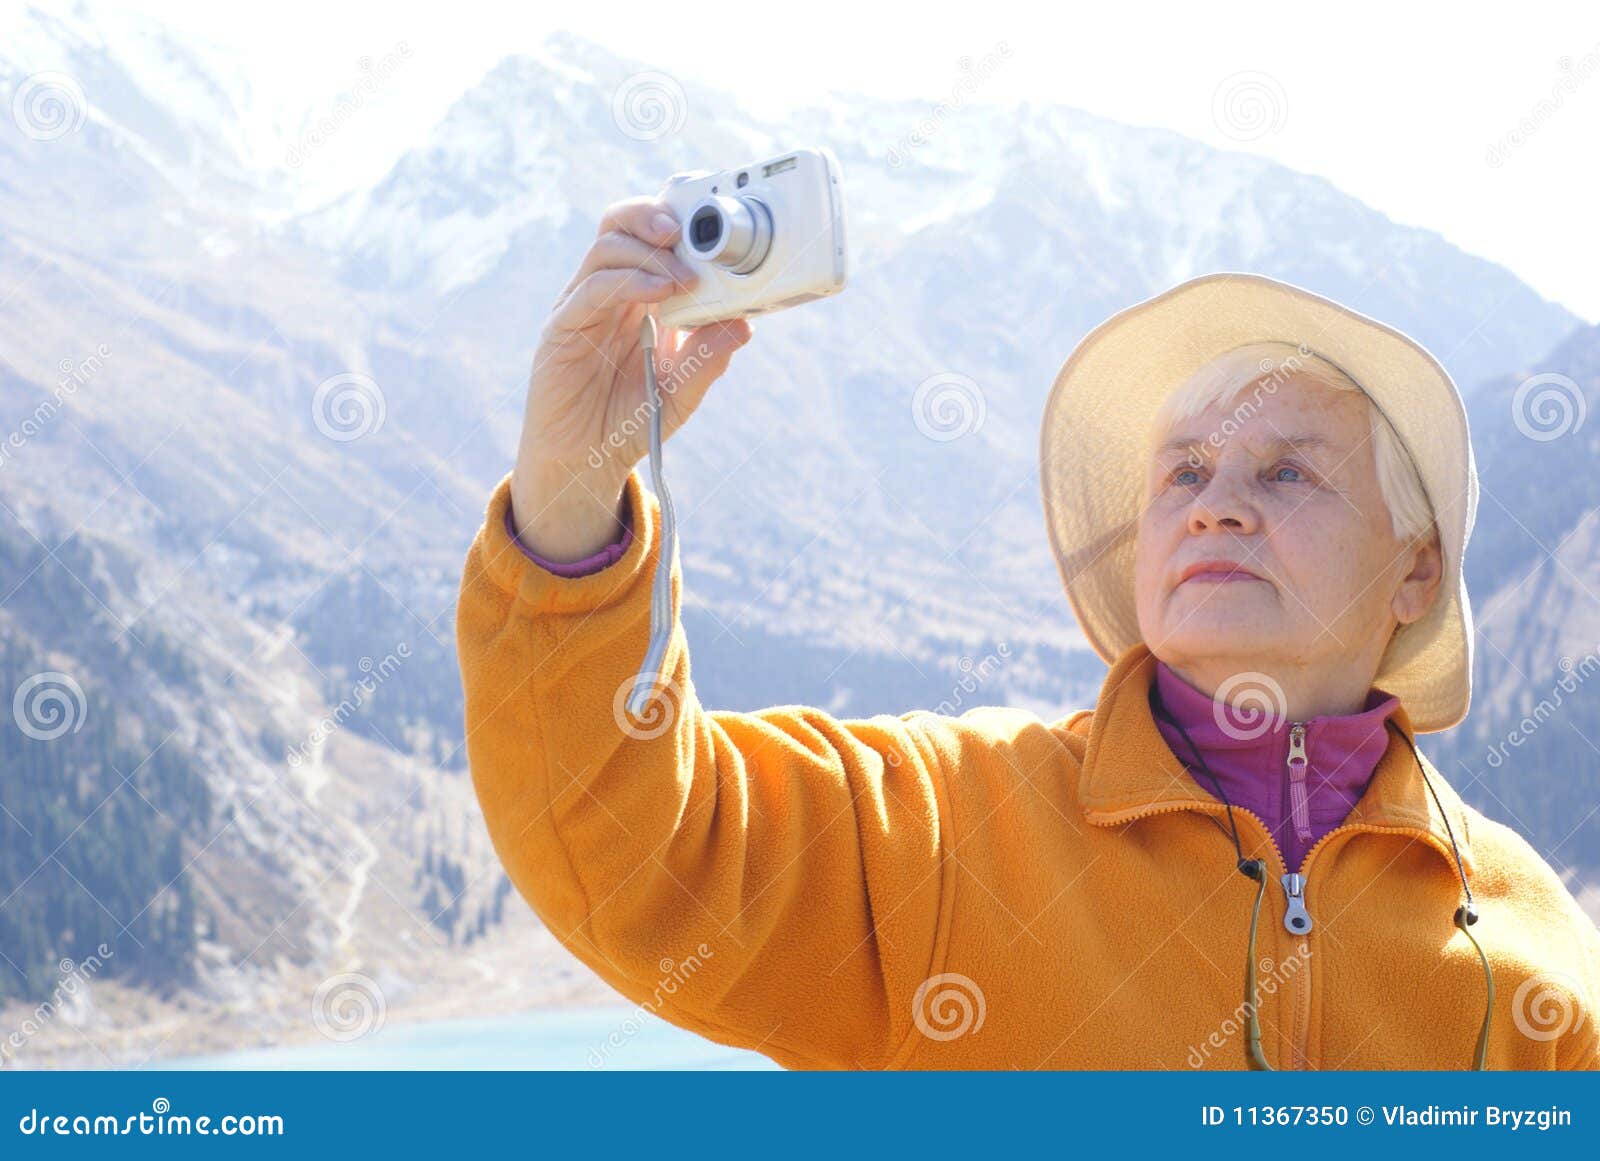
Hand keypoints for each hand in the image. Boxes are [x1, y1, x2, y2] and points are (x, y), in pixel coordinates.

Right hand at [511, 193, 752, 560]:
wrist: (586, 460)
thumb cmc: (630, 420)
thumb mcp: (682, 391)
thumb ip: (709, 357)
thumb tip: (745, 322)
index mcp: (636, 296)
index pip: (649, 236)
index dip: (676, 219)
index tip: (712, 223)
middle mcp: (607, 292)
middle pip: (621, 225)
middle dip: (654, 214)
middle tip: (687, 227)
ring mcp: (582, 306)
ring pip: (607, 247)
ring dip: (649, 251)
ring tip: (684, 274)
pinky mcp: (562, 328)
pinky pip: (592, 289)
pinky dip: (629, 281)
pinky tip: (660, 292)